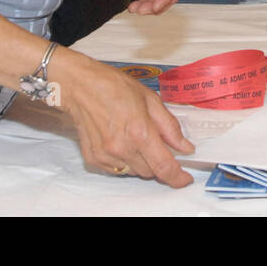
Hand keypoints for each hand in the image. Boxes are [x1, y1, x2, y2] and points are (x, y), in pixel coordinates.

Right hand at [57, 54, 194, 185]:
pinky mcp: (94, 159)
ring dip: (142, 162)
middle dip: (158, 161)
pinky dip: (125, 160)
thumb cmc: (114, 87)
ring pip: (134, 172)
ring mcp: (106, 156)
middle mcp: (122, 148)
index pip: (163, 166)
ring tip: (134, 137)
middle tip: (155, 142)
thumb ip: (170, 127)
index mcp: (140, 132)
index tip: (185, 179)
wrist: (81, 87)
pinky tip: (121, 141)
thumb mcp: (151, 100)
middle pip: (150, 172)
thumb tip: (185, 147)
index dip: (177, 177)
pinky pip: (117, 169)